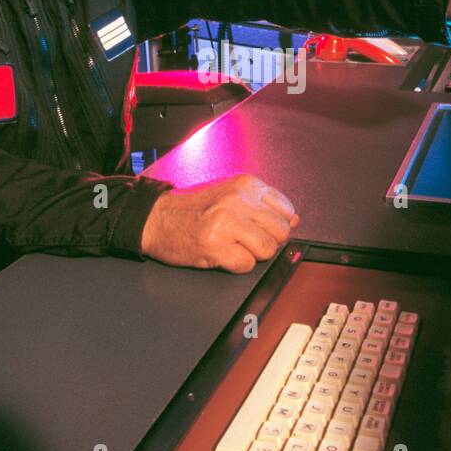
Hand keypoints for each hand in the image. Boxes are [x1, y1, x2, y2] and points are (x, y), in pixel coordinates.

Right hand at [141, 175, 299, 273]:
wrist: (156, 218)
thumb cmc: (192, 208)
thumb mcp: (230, 194)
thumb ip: (262, 204)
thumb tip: (295, 219)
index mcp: (246, 184)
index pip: (286, 211)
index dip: (275, 226)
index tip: (260, 228)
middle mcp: (238, 200)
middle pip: (280, 233)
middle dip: (266, 242)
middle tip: (243, 239)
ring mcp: (227, 223)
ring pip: (267, 250)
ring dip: (251, 254)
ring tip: (231, 245)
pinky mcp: (215, 246)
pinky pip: (246, 265)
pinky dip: (235, 265)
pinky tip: (220, 254)